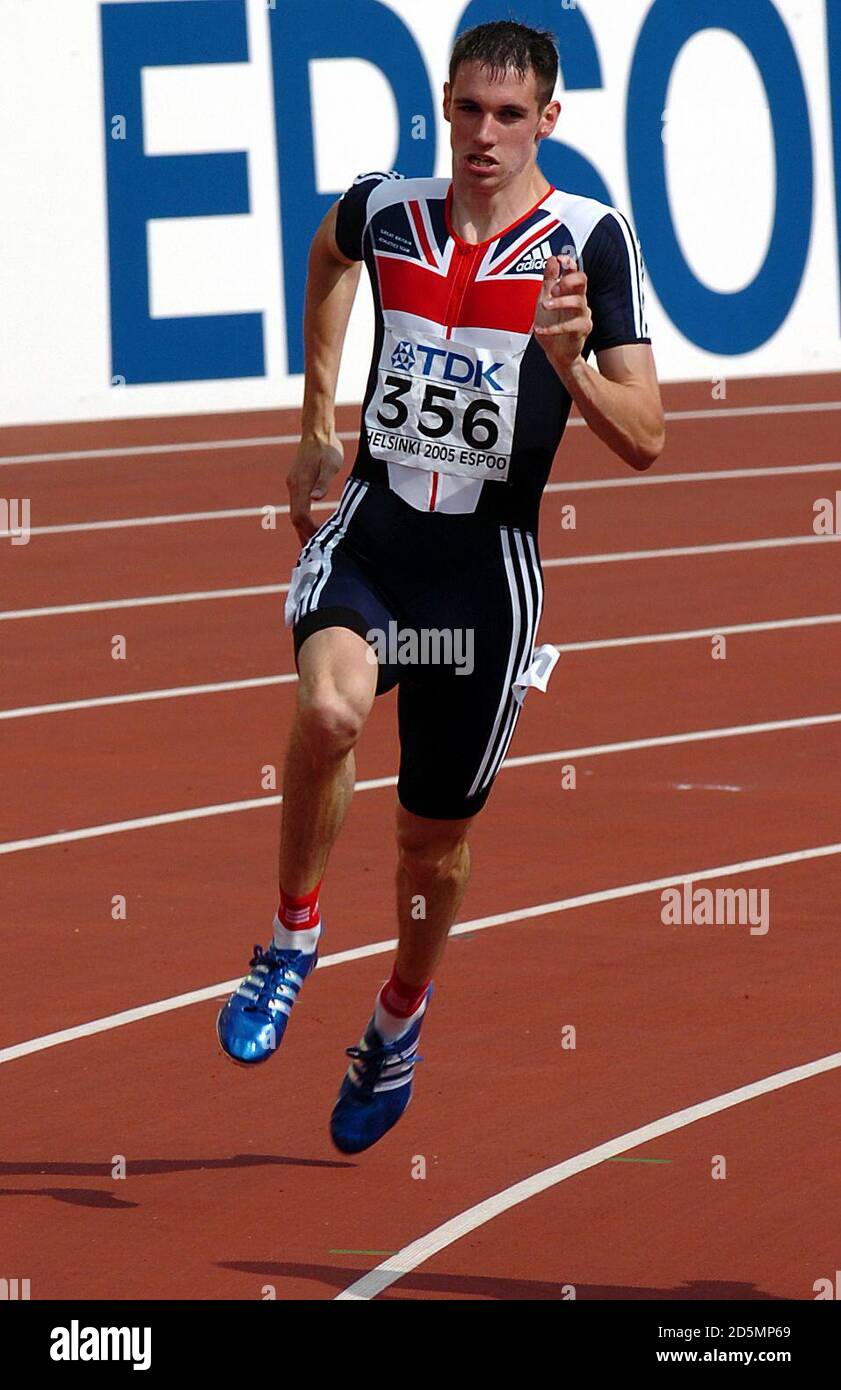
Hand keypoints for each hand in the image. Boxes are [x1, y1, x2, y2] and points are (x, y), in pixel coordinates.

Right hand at [286, 433, 342, 544]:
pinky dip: (302, 520)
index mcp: (301, 484)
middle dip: (303, 535)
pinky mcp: (296, 483)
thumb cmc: (327, 448)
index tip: (320, 540)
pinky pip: (297, 507)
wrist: (317, 431)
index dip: (309, 530)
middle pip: (295, 518)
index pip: (301, 515)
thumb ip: (324, 482)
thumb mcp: (331, 464)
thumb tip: (316, 498)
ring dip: (302, 530)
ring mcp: (293, 485)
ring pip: (295, 513)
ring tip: (310, 546)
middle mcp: (293, 486)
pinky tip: (309, 528)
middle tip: (313, 553)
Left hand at [533, 254, 592, 371]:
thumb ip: (549, 280)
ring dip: (559, 302)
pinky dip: (552, 328)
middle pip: (582, 281)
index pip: (575, 271)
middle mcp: (580, 300)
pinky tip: (539, 329)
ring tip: (544, 306)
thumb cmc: (552, 323)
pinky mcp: (582, 331)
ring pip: (578, 302)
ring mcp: (583, 315)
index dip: (570, 263)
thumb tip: (552, 259)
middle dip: (568, 280)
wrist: (555, 352)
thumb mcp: (545, 299)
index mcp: (571, 291)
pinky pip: (569, 326)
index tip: (560, 259)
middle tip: (553, 289)